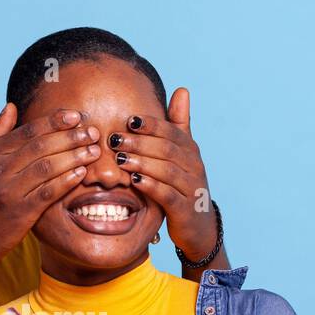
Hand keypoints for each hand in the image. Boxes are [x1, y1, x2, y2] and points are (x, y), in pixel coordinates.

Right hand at [0, 105, 101, 268]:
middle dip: (71, 136)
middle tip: (92, 131)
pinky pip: (48, 192)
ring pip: (48, 166)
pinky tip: (82, 173)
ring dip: (74, 156)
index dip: (55, 121)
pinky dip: (66, 181)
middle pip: (42, 145)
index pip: (29, 131)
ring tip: (93, 150)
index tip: (76, 116)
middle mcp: (0, 169)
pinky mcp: (21, 212)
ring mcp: (10, 191)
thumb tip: (12, 106)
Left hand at [107, 88, 217, 263]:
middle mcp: (194, 166)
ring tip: (120, 159)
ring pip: (167, 171)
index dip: (151, 125)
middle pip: (167, 149)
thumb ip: (179, 125)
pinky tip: (135, 182)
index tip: (129, 120)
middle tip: (115, 140)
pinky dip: (152, 187)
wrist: (198, 225)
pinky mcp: (185, 209)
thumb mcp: (183, 155)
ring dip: (142, 163)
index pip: (171, 132)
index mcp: (191, 150)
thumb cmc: (184, 185)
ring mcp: (191, 188)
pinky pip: (168, 195)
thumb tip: (182, 89)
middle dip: (141, 143)